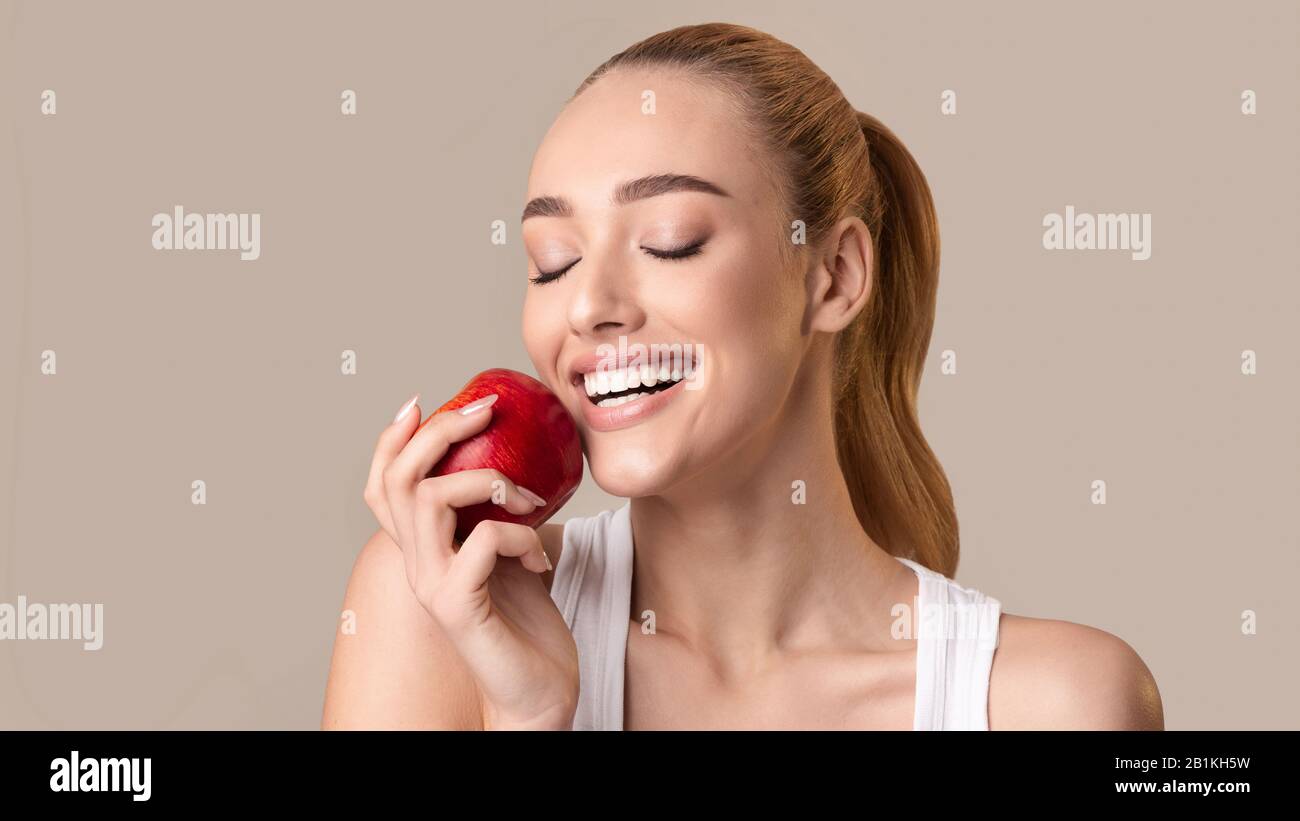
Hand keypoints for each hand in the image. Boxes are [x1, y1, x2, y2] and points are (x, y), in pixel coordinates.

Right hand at [363, 393, 578, 729]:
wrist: (538, 694)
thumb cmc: (527, 626)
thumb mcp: (510, 555)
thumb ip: (498, 516)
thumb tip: (521, 464)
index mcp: (423, 550)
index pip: (382, 485)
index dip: (391, 440)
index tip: (423, 400)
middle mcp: (415, 566)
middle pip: (398, 479)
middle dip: (440, 431)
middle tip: (485, 411)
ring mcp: (432, 587)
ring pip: (428, 500)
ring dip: (486, 480)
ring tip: (525, 497)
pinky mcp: (458, 607)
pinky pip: (480, 542)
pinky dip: (517, 534)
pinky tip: (539, 558)